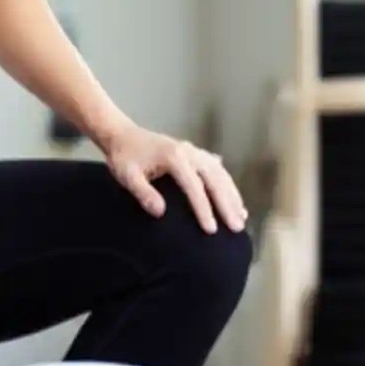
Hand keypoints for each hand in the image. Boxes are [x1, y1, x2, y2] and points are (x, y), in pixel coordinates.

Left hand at [101, 124, 247, 233]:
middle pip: (215, 179)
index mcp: (174, 157)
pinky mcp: (195, 153)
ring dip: (232, 195)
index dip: (204, 209)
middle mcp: (189, 152)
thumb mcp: (127, 176)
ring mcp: (194, 151)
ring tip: (242, 216)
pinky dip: (228, 184)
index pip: (194, 187)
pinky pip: (217, 169)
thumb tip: (161, 212)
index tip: (212, 230)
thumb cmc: (124, 157)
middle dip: (227, 204)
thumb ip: (143, 192)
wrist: (122, 135)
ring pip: (220, 173)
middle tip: (237, 227)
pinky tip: (235, 199)